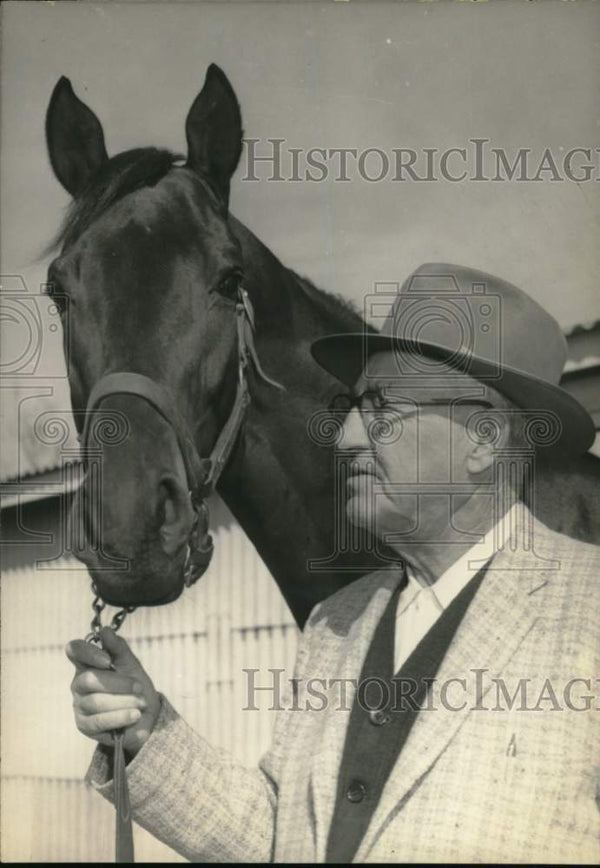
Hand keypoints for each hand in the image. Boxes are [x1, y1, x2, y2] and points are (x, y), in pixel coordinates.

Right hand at [66, 626, 160, 757]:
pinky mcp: (84, 725)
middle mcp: (78, 683)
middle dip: (118, 684)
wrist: (145, 715)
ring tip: (141, 704)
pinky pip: (99, 721)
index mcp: (87, 663)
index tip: (107, 661)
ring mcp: (79, 704)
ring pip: (95, 702)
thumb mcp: (131, 664)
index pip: (75, 650)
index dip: (88, 653)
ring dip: (123, 702)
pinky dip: (120, 717)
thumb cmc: (134, 685)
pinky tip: (135, 715)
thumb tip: (105, 630)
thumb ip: (118, 648)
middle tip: (139, 687)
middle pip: (89, 679)